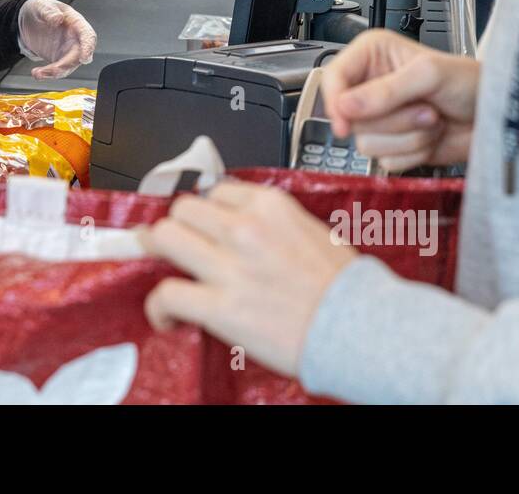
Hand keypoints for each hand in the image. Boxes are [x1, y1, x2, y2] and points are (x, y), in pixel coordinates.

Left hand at [17, 0, 95, 79]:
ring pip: (67, 67)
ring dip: (54, 73)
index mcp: (76, 23)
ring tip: (38, 73)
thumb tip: (57, 18)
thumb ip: (49, 12)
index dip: (88, 47)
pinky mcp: (58, 60)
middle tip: (54, 70)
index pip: (88, 36)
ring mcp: (67, 51)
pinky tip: (37, 73)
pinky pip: (56, 70)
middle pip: (78, 56)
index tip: (84, 58)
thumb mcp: (42, 6)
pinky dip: (47, 74)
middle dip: (67, 65)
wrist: (30, 19)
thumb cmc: (41, 9)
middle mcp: (75, 39)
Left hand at [143, 180, 355, 377]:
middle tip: (174, 243)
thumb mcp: (313, 231)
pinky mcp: (220, 307)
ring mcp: (230, 266)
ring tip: (160, 267)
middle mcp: (245, 228)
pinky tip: (167, 316)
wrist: (361, 328)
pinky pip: (167, 293)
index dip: (206, 211)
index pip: (216, 190)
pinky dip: (159, 306)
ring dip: (156, 253)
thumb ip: (272, 223)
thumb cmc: (346, 288)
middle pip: (183, 208)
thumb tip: (241, 227)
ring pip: (164, 237)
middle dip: (177, 226)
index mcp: (271, 206)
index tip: (202, 225)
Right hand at [319, 29, 478, 171]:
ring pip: (367, 143)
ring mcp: (382, 118)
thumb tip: (345, 105)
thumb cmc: (470, 83)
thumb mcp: (428, 75)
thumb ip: (385, 90)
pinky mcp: (393, 144)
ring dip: (407, 136)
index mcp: (372, 56)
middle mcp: (371, 87)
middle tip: (424, 107)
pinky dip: (413, 153)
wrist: (495, 117)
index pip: (334, 79)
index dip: (335, 103)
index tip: (345, 124)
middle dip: (393, 120)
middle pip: (351, 118)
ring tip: (432, 118)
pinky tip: (431, 136)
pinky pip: (385, 161)